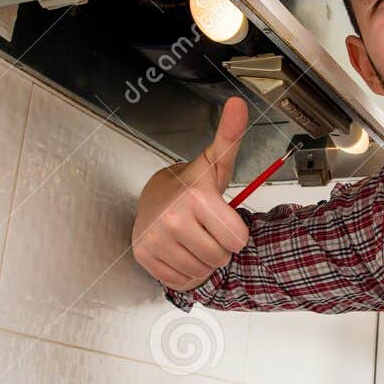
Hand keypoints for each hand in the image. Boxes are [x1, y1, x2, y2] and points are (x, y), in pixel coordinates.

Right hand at [132, 96, 251, 290]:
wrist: (153, 195)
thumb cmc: (191, 185)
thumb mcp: (214, 162)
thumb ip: (231, 137)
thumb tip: (238, 104)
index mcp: (195, 198)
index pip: (238, 240)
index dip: (234, 231)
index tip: (220, 216)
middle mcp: (172, 220)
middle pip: (221, 258)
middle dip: (219, 246)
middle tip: (205, 227)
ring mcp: (154, 240)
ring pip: (202, 272)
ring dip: (203, 260)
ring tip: (192, 237)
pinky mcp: (144, 257)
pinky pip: (182, 280)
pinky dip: (185, 270)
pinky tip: (179, 249)